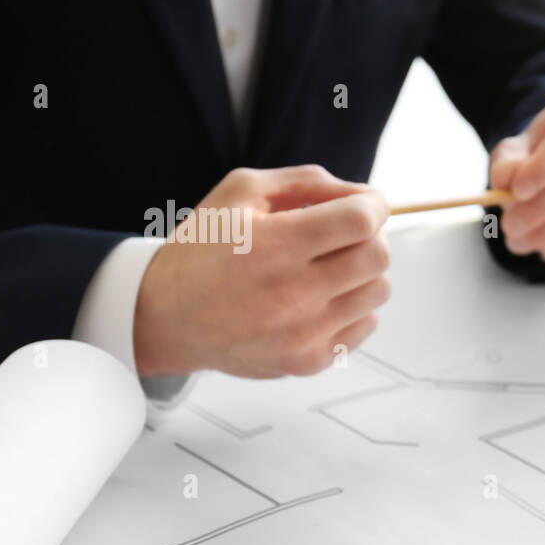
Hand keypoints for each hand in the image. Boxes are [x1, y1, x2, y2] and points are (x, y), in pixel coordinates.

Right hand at [133, 165, 391, 378]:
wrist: (165, 316)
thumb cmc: (206, 248)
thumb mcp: (242, 192)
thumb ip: (309, 182)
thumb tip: (366, 196)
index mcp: (273, 246)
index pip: (360, 221)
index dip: (374, 205)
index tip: (369, 204)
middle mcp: (291, 294)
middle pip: (378, 256)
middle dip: (370, 236)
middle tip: (344, 234)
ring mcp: (304, 334)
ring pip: (379, 290)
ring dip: (364, 272)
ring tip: (330, 266)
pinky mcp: (310, 361)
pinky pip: (366, 323)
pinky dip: (354, 305)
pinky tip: (321, 297)